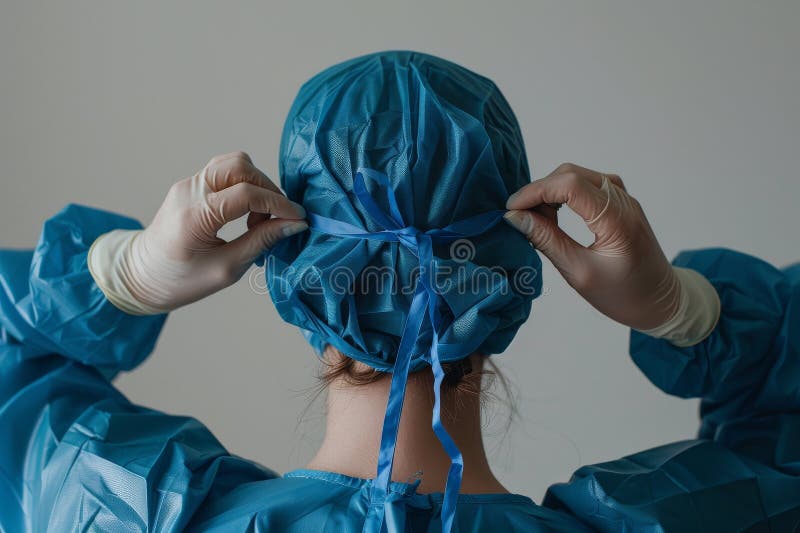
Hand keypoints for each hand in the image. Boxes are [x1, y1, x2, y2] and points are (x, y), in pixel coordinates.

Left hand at [91, 152, 306, 312]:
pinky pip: (225, 172)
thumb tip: (294, 225)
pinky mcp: (190, 185)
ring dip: (256, 184)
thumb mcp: (226, 269)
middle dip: (268, 189)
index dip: (278, 204)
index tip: (298, 219)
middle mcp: (190, 190)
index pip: (246, 194)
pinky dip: (244, 186)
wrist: (139, 276)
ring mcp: (188, 184)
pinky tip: (246, 212)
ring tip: (259, 217)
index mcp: (195, 215)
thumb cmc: (179, 281)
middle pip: (240, 166)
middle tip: (276, 219)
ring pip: (234, 163)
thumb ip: (260, 242)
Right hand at [504, 163, 678, 330]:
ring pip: (578, 176)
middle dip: (540, 190)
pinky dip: (565, 194)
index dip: (535, 192)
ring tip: (535, 219)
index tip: (511, 210)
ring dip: (551, 191)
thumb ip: (547, 241)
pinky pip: (588, 185)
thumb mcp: (579, 273)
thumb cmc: (625, 296)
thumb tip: (515, 218)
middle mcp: (624, 201)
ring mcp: (625, 199)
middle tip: (519, 217)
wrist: (663, 303)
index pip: (569, 185)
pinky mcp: (622, 204)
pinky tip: (554, 214)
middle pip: (572, 174)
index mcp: (617, 220)